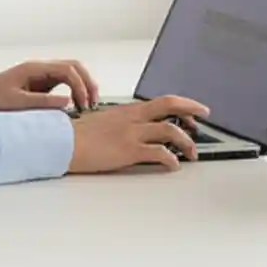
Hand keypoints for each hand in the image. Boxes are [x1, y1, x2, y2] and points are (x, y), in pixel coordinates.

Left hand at [0, 60, 99, 111]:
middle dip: (87, 82)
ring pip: (71, 72)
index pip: (67, 70)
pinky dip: (75, 90)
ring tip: (88, 105)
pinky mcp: (42, 84)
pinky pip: (65, 82)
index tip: (82, 104)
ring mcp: (42, 74)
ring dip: (83, 85)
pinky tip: (77, 104)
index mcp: (35, 68)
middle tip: (93, 103)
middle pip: (74, 66)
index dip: (79, 85)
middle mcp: (41, 68)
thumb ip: (43, 102)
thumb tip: (69, 103)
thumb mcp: (17, 102)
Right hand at [68, 96, 209, 172]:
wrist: (63, 142)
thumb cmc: (78, 135)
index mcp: (128, 111)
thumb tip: (136, 130)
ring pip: (170, 130)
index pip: (163, 101)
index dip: (184, 104)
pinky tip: (174, 165)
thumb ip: (123, 124)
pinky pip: (158, 153)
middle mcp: (133, 118)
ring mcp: (132, 133)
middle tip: (203, 122)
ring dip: (187, 142)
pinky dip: (171, 159)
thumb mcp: (105, 122)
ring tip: (192, 153)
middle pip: (171, 106)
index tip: (195, 110)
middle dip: (192, 112)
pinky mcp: (128, 150)